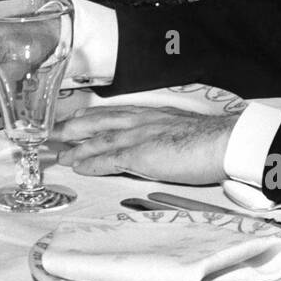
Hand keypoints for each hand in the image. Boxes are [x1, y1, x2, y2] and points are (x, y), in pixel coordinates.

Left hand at [54, 106, 237, 183]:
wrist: (224, 142)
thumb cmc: (212, 140)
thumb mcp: (183, 131)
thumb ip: (166, 137)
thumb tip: (162, 148)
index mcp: (153, 115)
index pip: (116, 113)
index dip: (94, 116)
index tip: (78, 118)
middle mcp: (142, 121)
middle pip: (100, 121)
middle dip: (75, 128)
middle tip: (56, 133)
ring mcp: (139, 136)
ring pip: (99, 139)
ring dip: (77, 147)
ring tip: (61, 154)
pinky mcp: (140, 155)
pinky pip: (109, 159)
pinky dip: (91, 163)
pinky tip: (79, 168)